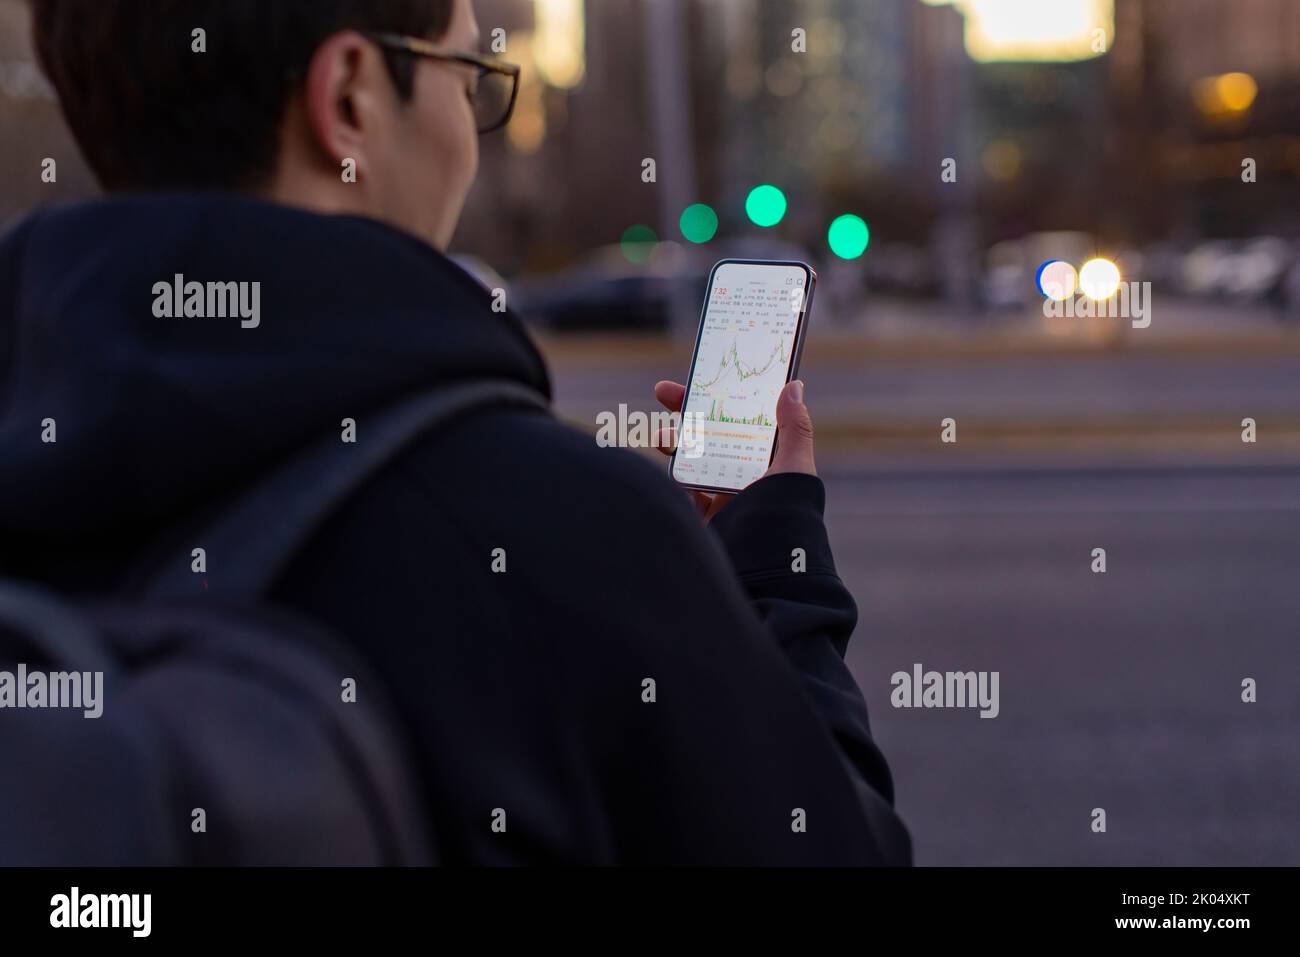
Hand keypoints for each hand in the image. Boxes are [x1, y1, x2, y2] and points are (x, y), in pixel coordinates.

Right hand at [652, 378, 816, 522]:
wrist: (764, 564)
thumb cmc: (785, 513)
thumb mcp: (794, 467)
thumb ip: (794, 428)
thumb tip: (793, 386)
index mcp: (768, 460)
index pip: (743, 419)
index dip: (724, 398)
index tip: (703, 378)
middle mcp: (746, 476)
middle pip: (713, 434)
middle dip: (688, 411)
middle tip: (664, 391)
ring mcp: (724, 497)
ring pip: (694, 459)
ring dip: (675, 442)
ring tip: (662, 437)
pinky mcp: (707, 519)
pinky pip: (685, 493)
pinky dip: (674, 477)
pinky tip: (667, 465)